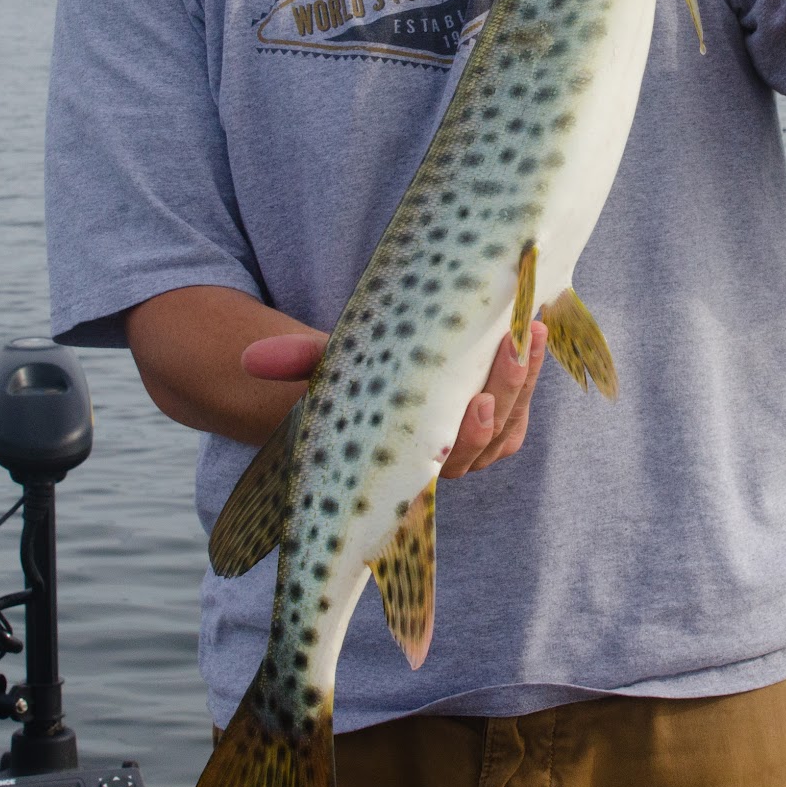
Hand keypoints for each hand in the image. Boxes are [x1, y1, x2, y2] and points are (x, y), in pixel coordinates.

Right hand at [242, 321, 547, 478]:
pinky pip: (522, 406)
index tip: (480, 401)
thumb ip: (298, 363)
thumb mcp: (325, 370)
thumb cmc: (348, 384)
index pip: (451, 458)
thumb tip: (251, 359)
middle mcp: (448, 459)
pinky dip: (532, 371)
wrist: (371, 387)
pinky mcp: (498, 419)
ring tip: (529, 327)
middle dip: (507, 389)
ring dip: (526, 376)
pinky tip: (534, 333)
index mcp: (409, 460)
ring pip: (513, 418)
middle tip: (514, 343)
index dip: (471, 434)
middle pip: (492, 436)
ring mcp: (477, 442)